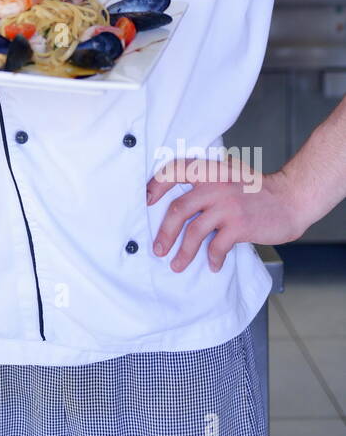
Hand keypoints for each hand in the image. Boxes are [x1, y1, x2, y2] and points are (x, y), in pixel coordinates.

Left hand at [146, 156, 305, 272]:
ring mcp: (227, 205)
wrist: (290, 198)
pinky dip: (212, 258)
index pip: (174, 170)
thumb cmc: (257, 189)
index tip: (145, 202)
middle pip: (178, 209)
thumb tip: (177, 203)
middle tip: (158, 249)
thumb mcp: (228, 174)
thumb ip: (206, 181)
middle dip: (164, 233)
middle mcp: (215, 185)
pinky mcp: (239, 225)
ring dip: (183, 252)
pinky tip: (212, 265)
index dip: (156, 186)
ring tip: (177, 265)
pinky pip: (217, 246)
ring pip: (194, 231)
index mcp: (209, 170)